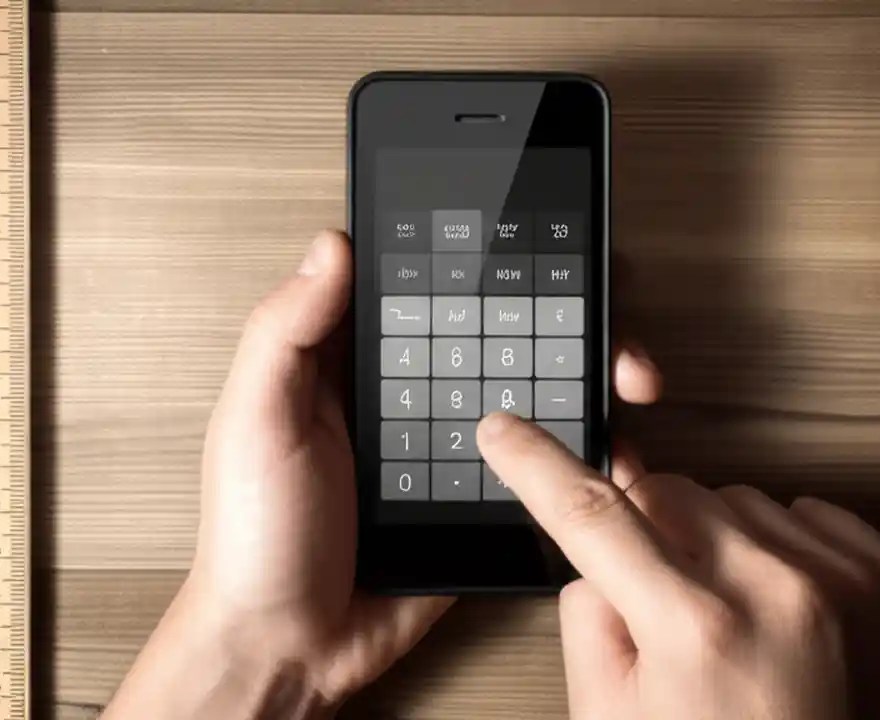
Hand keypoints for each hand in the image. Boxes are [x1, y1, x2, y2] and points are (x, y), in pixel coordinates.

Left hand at [104, 230, 663, 719]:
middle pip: (498, 327)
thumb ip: (285, 333)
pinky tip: (611, 438)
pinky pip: (538, 459)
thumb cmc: (253, 538)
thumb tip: (332, 246)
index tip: (536, 232)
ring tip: (626, 374)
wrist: (287, 647)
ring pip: (530, 386)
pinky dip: (577, 445)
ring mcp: (450, 444)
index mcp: (352, 360)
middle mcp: (409, 391)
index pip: (427, 282)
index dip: (482, 252)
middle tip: (605, 301)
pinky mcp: (480, 497)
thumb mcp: (254, 422)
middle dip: (561, 308)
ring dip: (583, 371)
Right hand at [478, 414, 879, 719]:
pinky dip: (789, 553)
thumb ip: (590, 622)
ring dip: (722, 544)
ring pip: (741, 500)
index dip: (537, 465)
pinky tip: (790, 615)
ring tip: (741, 626)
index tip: (507, 432)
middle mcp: (778, 593)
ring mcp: (850, 583)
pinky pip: (812, 516)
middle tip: (666, 606)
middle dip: (651, 535)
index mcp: (695, 631)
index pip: (591, 514)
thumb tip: (601, 556)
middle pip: (670, 493)